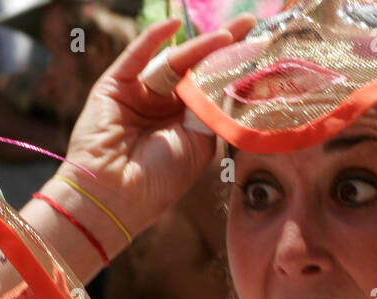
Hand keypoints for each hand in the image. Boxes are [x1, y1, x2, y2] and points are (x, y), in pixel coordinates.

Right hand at [58, 14, 255, 237]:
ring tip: (227, 35)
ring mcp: (139, 93)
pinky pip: (136, 56)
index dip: (232, 66)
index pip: (210, 86)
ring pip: (173, 61)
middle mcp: (162, 104)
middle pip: (195, 67)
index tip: (261, 46)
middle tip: (249, 24)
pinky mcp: (115, 86)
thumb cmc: (159, 179)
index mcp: (184, 122)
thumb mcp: (198, 143)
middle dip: (222, 46)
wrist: (116, 196)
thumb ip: (210, 109)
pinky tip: (173, 25)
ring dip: (199, 45)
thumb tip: (227, 75)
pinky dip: (153, 39)